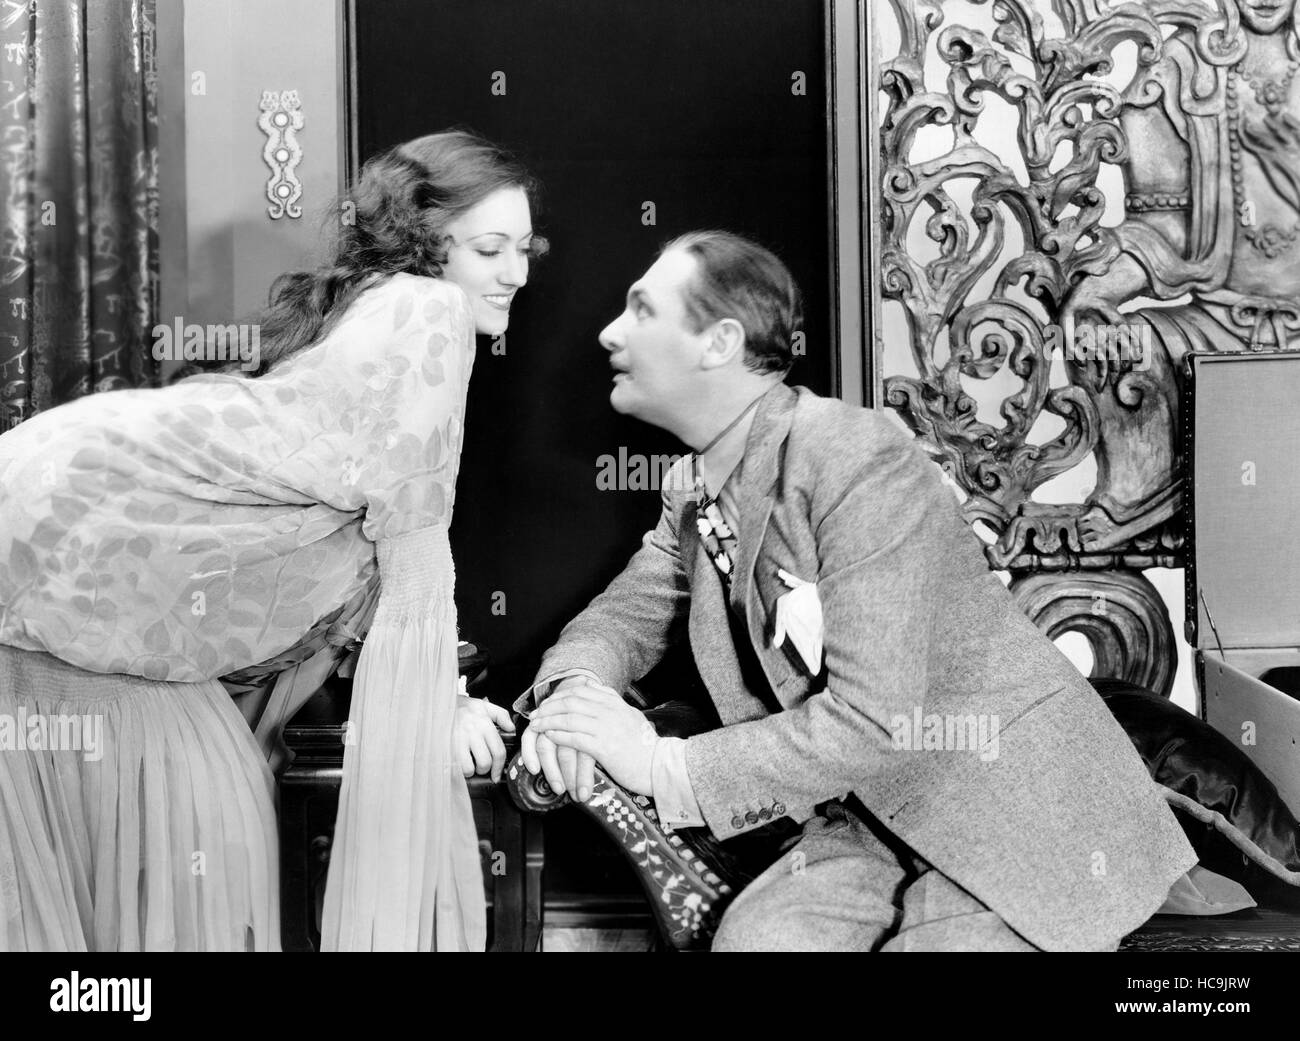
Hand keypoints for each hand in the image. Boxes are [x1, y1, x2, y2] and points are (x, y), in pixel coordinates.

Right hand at [452, 697, 514, 782]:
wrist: (437, 702)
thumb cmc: (460, 706)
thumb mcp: (482, 705)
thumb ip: (500, 715)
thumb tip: (511, 728)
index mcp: (484, 724)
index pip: (498, 751)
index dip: (499, 768)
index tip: (496, 775)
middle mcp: (473, 732)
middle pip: (485, 763)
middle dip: (484, 770)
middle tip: (480, 766)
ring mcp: (458, 739)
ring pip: (470, 768)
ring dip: (470, 771)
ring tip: (468, 764)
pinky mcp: (445, 745)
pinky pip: (455, 766)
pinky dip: (457, 769)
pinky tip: (457, 762)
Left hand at [527, 685, 657, 795]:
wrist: (658, 765)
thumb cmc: (643, 745)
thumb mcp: (629, 715)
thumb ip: (611, 701)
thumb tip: (591, 687)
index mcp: (615, 702)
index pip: (581, 690)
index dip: (560, 694)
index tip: (548, 701)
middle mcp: (610, 711)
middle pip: (571, 701)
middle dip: (549, 706)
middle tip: (535, 713)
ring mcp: (606, 728)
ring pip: (569, 718)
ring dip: (548, 721)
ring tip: (536, 725)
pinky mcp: (603, 747)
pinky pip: (574, 738)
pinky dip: (558, 736)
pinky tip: (549, 737)